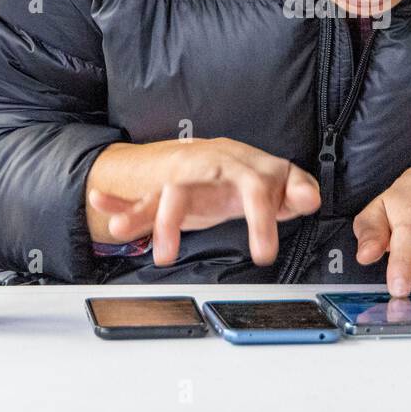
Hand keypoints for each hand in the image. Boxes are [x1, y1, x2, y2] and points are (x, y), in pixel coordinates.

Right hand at [86, 138, 320, 266]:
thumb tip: (310, 198)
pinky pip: (137, 196)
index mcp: (243, 167)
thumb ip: (298, 190)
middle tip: (166, 256)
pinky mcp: (164, 193)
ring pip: (157, 194)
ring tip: (121, 230)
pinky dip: (117, 199)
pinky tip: (100, 203)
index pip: (253, 189)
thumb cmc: (252, 174)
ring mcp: (184, 181)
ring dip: (138, 212)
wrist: (222, 155)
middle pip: (188, 187)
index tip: (264, 254)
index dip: (261, 220)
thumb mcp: (282, 181)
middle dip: (171, 219)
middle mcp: (209, 170)